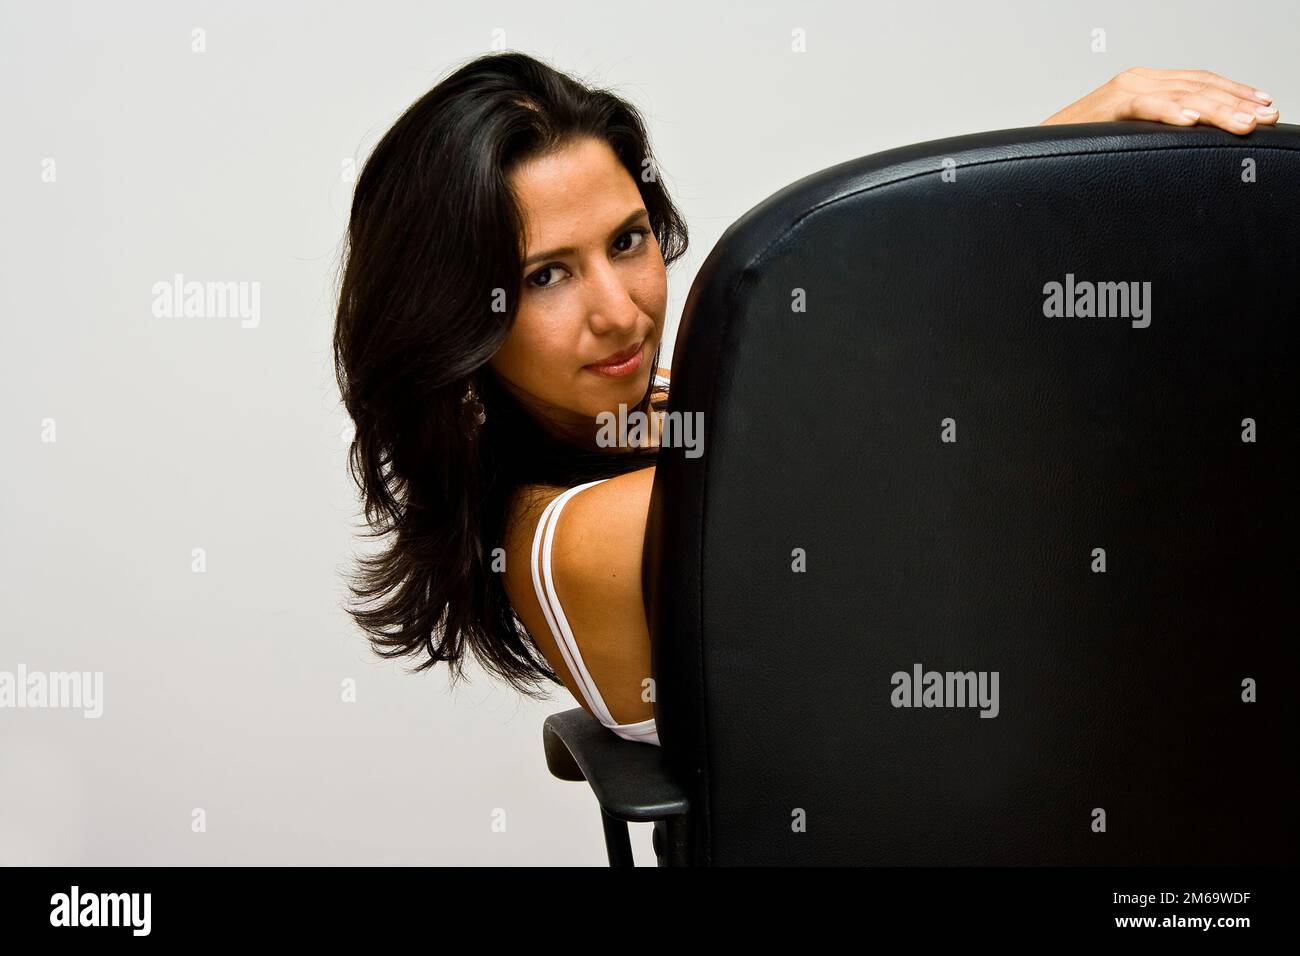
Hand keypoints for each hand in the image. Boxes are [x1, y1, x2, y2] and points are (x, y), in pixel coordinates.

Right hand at [1041, 67, 1278, 134]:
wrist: (1037, 155)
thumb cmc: (1082, 155)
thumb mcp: (1132, 140)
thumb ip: (1161, 135)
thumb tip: (1200, 148)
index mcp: (1147, 86)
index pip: (1203, 83)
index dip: (1236, 94)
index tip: (1266, 108)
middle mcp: (1139, 80)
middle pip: (1200, 86)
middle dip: (1237, 103)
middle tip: (1265, 119)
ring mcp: (1123, 89)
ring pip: (1181, 94)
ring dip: (1216, 110)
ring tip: (1242, 124)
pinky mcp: (1107, 105)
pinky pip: (1145, 106)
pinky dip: (1170, 112)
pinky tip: (1191, 121)